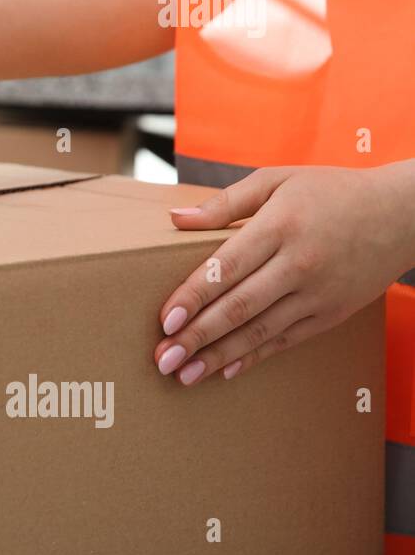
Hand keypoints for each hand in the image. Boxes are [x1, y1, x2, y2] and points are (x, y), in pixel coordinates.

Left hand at [155, 163, 414, 384]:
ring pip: (261, 331)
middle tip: (163, 358)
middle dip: (198, 336)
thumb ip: (224, 202)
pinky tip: (225, 371)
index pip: (227, 267)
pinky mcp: (332, 314)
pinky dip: (255, 357)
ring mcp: (318, 294)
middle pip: (240, 306)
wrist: (403, 214)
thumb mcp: (277, 180)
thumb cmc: (330, 191)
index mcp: (280, 227)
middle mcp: (299, 265)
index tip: (165, 320)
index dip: (194, 296)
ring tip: (184, 374)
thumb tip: (175, 219)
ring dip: (219, 355)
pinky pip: (287, 340)